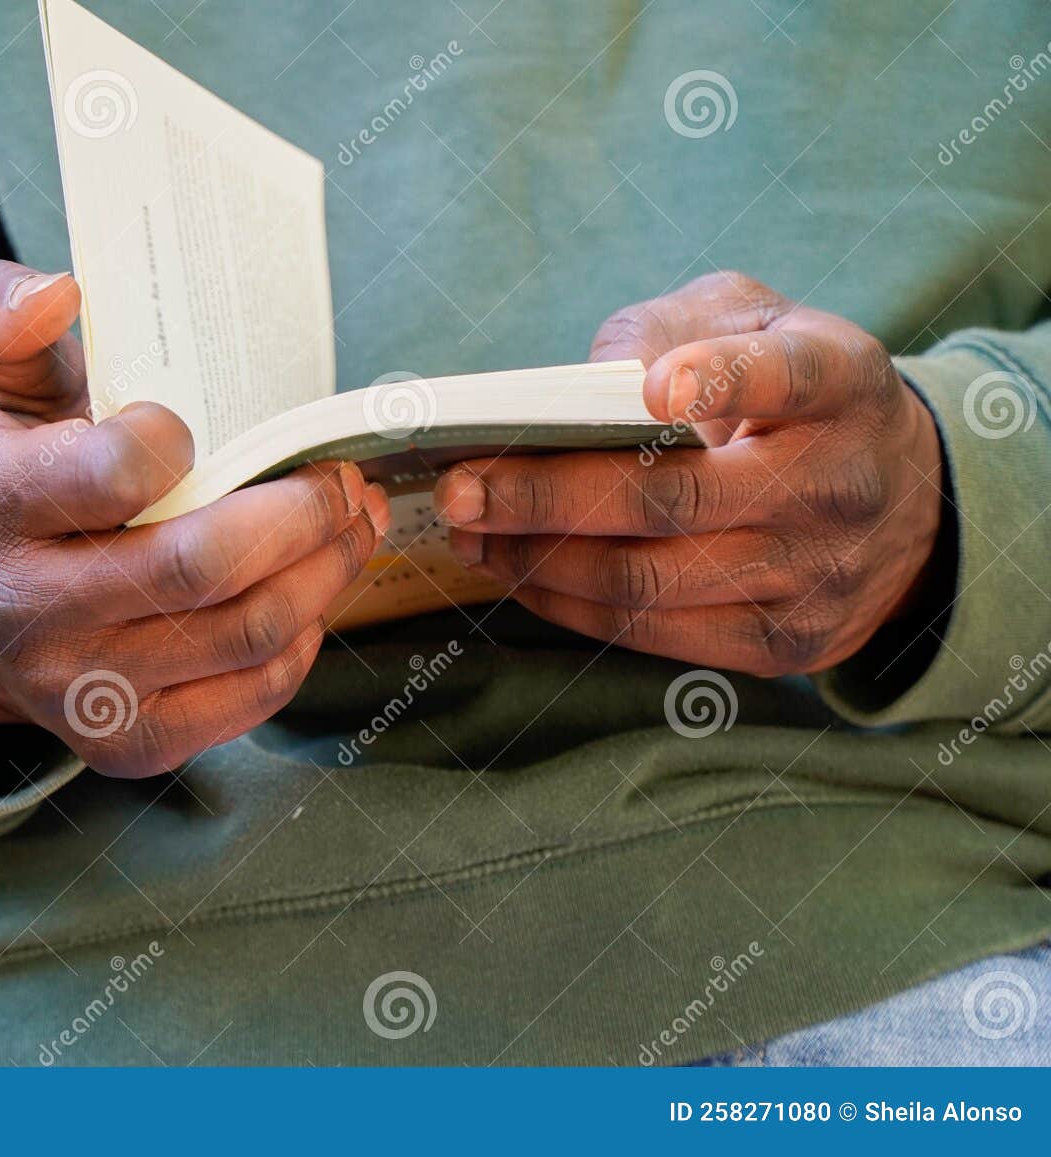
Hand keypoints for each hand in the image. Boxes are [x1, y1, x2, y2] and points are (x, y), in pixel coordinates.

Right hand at [0, 260, 389, 775]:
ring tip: (354, 523)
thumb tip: (63, 291)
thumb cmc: (14, 476)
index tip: (196, 425)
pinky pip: (250, 695)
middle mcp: (25, 611)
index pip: (108, 475)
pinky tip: (312, 592)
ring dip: (325, 572)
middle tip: (343, 478)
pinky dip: (302, 638)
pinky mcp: (129, 742)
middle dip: (301, 514)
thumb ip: (7, 316)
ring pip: (243, 633)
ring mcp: (77, 690)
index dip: (173, 443)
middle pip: (200, 567)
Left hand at [433, 271, 943, 676]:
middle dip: (549, 497)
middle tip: (460, 488)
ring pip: (650, 580)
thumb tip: (587, 382)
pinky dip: (569, 602)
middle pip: (675, 501)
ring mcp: (814, 576)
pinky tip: (518, 570)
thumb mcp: (753, 321)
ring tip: (468, 531)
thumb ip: (671, 327)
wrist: (905, 501)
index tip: (650, 388)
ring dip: (539, 559)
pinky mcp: (783, 644)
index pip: (788, 377)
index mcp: (841, 383)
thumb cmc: (791, 391)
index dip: (720, 380)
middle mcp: (837, 485)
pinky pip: (653, 632)